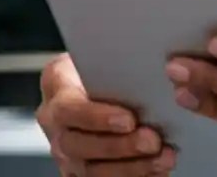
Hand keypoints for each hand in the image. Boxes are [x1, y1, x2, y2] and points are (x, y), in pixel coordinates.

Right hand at [37, 53, 177, 175]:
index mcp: (55, 85)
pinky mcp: (77, 170)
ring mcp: (63, 150)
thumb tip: (158, 67)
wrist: (92, 79)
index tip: (129, 120)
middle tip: (152, 140)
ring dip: (131, 167)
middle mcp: (53, 121)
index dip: (98, 118)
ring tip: (163, 157)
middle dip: (120, 146)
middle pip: (79, 144)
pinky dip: (133, 176)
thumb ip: (118, 62)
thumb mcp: (104, 53)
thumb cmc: (102, 63)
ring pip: (91, 169)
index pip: (70, 108)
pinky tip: (156, 170)